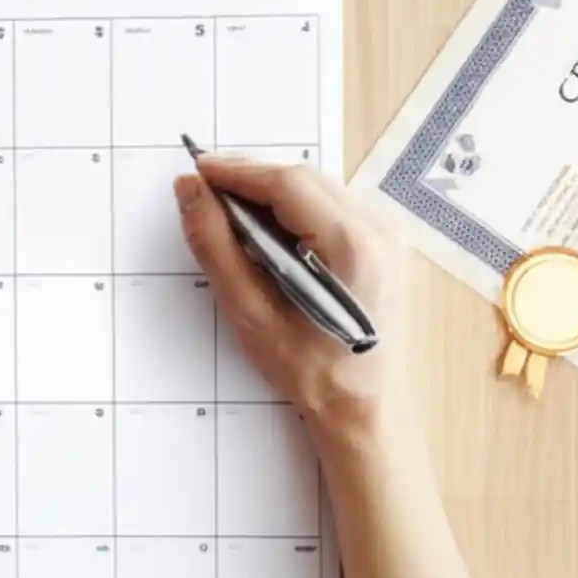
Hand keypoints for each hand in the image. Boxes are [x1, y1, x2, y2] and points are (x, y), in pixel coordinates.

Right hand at [175, 156, 407, 437]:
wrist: (364, 407)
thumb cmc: (311, 372)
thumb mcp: (251, 312)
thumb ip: (215, 246)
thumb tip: (190, 192)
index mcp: (352, 247)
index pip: (286, 183)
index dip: (236, 170)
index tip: (197, 170)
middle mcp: (379, 231)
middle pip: (303, 177)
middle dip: (251, 177)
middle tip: (205, 188)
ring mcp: (388, 234)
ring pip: (317, 186)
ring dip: (271, 190)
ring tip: (230, 208)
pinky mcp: (384, 242)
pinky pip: (332, 203)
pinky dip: (294, 205)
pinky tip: (267, 227)